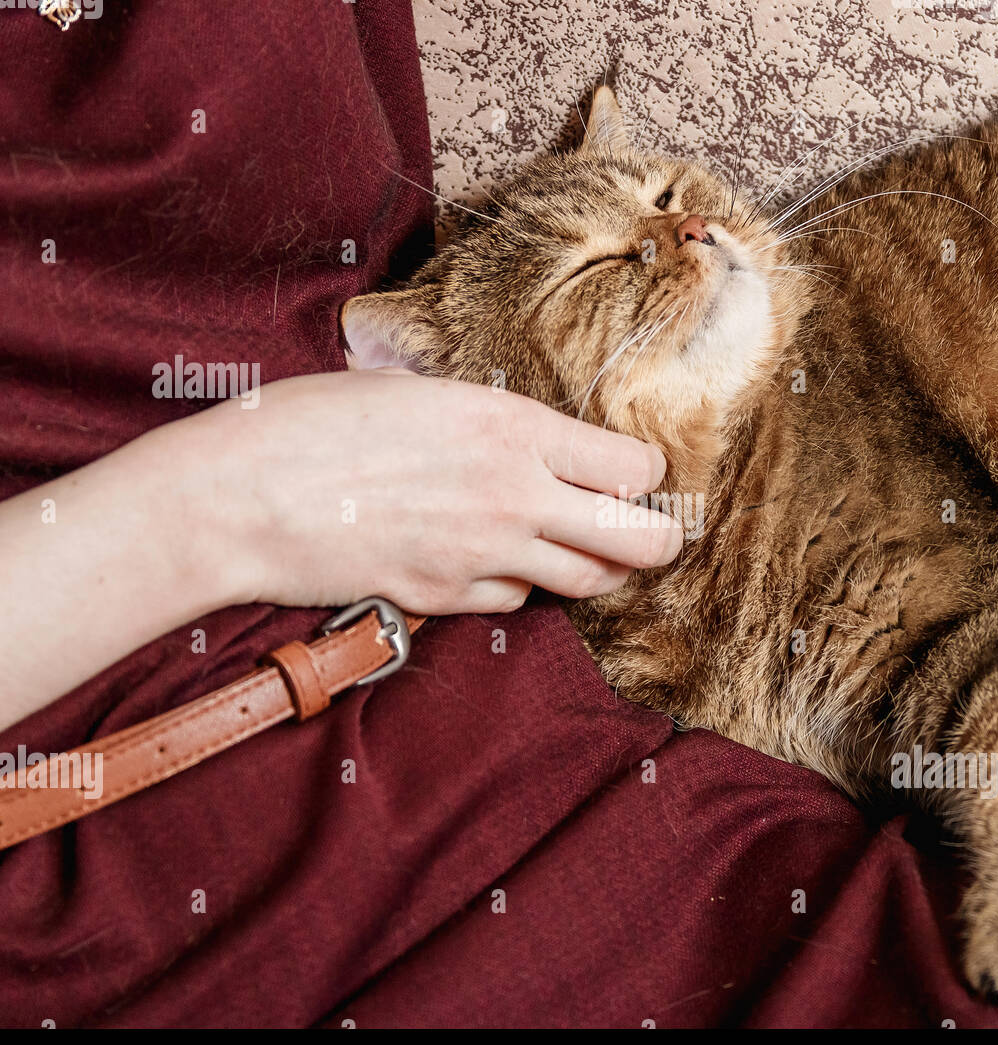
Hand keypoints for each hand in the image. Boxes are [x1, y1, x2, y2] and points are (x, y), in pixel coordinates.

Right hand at [179, 370, 684, 614]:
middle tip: (659, 534)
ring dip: (598, 568)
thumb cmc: (311, 423)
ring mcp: (481, 555)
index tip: (635, 472)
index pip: (631, 467)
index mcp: (510, 427)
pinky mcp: (445, 599)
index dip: (644, 472)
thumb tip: (523, 431)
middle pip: (636, 540)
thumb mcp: (411, 389)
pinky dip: (519, 586)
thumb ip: (484, 415)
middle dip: (660, 539)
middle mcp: (513, 496)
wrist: (238, 496)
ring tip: (587, 551)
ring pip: (586, 581)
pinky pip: (515, 602)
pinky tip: (497, 564)